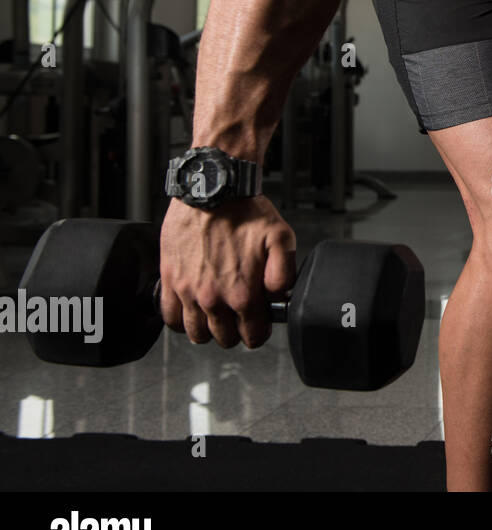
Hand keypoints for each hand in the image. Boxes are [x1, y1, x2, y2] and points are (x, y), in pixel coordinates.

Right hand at [159, 195, 296, 348]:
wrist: (213, 190)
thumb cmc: (246, 211)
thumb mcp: (282, 239)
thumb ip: (285, 274)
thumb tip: (280, 297)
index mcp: (243, 294)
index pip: (253, 336)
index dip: (259, 332)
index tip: (259, 323)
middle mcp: (213, 298)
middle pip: (225, 339)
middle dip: (236, 331)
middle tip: (239, 315)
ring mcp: (188, 292)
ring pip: (197, 334)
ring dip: (208, 329)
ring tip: (217, 314)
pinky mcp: (169, 280)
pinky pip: (169, 318)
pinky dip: (180, 319)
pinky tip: (191, 309)